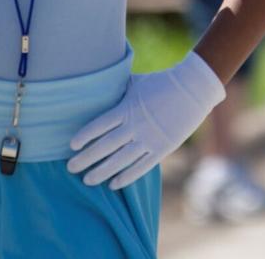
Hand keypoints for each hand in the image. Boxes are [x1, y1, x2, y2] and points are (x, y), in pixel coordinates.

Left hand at [68, 51, 225, 189]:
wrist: (194, 87)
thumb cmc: (163, 81)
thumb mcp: (137, 82)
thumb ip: (118, 90)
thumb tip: (100, 89)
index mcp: (127, 108)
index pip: (99, 126)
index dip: (84, 136)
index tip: (72, 146)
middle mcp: (135, 125)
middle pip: (105, 146)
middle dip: (86, 158)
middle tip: (70, 168)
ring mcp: (149, 139)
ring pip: (120, 160)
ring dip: (102, 172)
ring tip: (87, 180)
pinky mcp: (163, 148)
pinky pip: (141, 167)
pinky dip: (127, 176)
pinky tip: (114, 184)